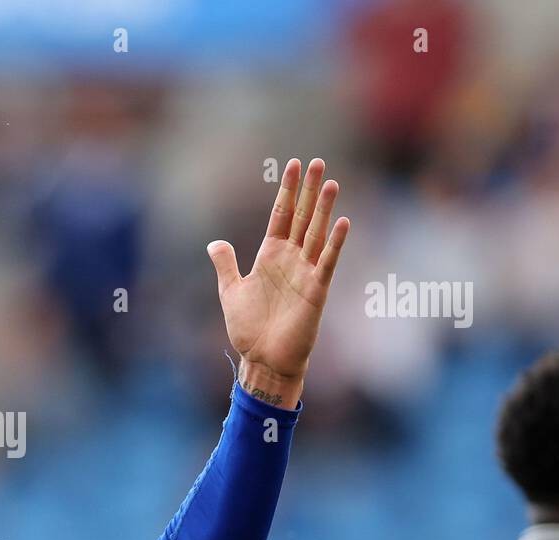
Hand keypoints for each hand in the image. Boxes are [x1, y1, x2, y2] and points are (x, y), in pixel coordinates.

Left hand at [207, 158, 349, 408]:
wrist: (263, 359)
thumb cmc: (249, 329)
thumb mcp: (231, 292)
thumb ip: (226, 266)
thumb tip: (215, 243)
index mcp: (269, 257)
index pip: (281, 216)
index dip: (287, 192)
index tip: (293, 166)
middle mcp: (290, 260)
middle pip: (302, 217)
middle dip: (309, 191)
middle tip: (318, 162)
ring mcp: (304, 273)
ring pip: (316, 234)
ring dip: (324, 209)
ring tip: (331, 182)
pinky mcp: (315, 291)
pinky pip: (326, 262)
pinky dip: (334, 243)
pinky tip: (342, 222)